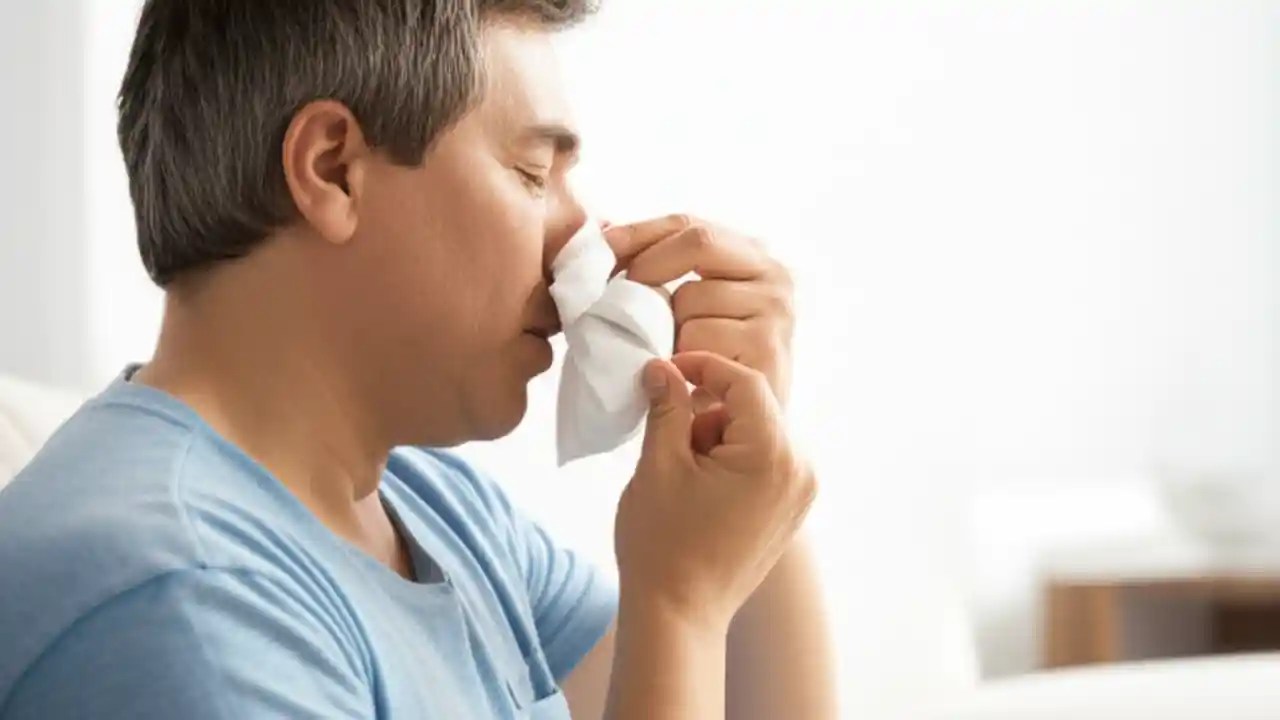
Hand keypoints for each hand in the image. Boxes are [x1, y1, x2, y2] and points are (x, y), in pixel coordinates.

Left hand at [606, 215, 794, 407]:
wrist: (741, 428)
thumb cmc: (707, 365)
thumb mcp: (686, 306)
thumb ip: (658, 267)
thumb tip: (602, 232)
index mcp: (755, 257)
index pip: (690, 224)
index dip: (641, 231)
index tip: (602, 247)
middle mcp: (775, 276)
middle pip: (697, 245)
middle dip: (650, 268)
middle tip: (619, 299)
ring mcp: (776, 311)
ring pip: (692, 297)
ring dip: (667, 329)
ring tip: (674, 356)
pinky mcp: (767, 349)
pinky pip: (698, 338)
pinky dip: (680, 359)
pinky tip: (689, 376)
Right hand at [614, 352, 816, 634]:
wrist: (680, 616)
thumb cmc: (664, 546)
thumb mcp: (658, 465)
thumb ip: (666, 407)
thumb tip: (662, 367)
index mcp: (772, 455)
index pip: (745, 382)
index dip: (703, 366)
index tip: (667, 370)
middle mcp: (799, 469)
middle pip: (753, 407)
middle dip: (707, 412)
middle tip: (668, 440)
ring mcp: (800, 491)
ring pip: (756, 433)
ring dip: (717, 437)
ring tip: (684, 476)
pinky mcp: (791, 508)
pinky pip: (764, 460)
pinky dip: (732, 459)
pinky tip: (701, 490)